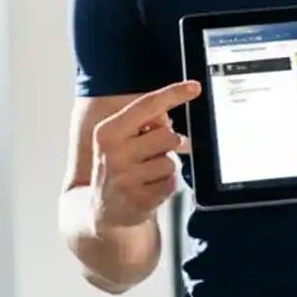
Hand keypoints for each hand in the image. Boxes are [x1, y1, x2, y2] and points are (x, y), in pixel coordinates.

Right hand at [90, 80, 199, 230]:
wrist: (102, 209)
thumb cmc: (118, 167)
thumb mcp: (120, 140)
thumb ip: (144, 123)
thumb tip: (168, 118)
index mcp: (108, 132)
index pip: (147, 106)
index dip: (173, 94)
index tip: (194, 87)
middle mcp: (113, 153)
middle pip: (167, 135)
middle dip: (166, 145)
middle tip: (149, 155)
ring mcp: (125, 178)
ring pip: (170, 162)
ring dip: (164, 168)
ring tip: (145, 174)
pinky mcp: (138, 200)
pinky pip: (171, 183)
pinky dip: (165, 186)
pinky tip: (147, 189)